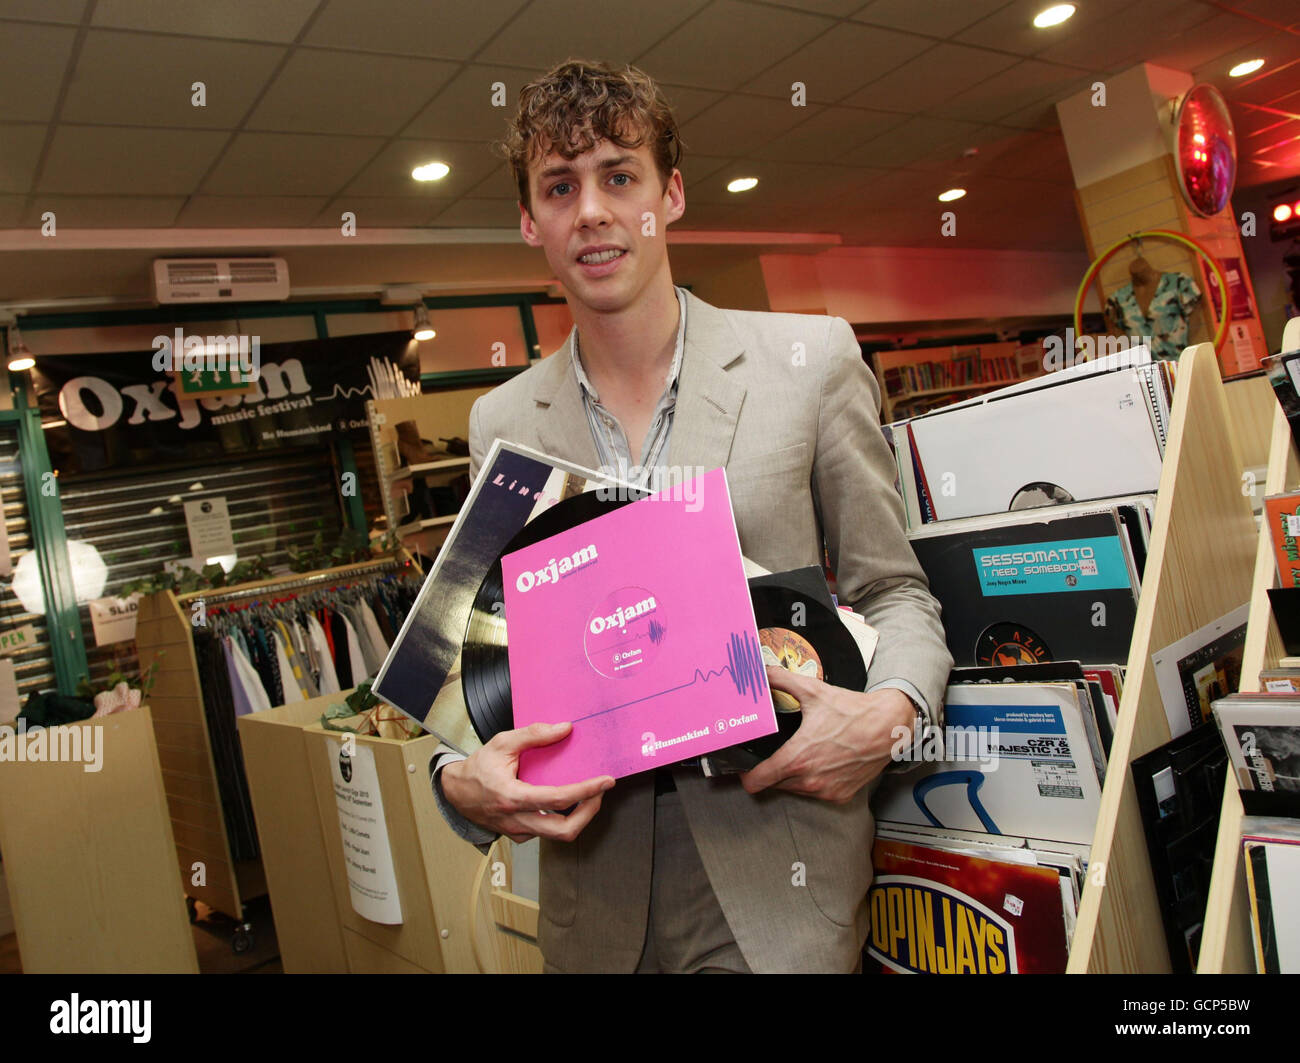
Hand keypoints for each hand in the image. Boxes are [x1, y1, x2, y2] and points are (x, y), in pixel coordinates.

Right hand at [440, 721, 614, 842]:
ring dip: (579, 817)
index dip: (586, 791)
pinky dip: (562, 819)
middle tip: (600, 793)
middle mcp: (517, 820)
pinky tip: (566, 804)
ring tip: (588, 797)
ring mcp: (518, 831)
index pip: (558, 799)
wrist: (456, 792)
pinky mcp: (519, 836)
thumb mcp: (502, 743)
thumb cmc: (478, 768)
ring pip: (558, 835)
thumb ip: (533, 734)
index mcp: (512, 797)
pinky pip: (547, 833)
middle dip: (589, 812)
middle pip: (564, 831)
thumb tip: (565, 728)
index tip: (606, 782)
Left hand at [740, 666, 916, 803]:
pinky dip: (814, 782)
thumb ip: (781, 680)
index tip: (746, 770)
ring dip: (793, 777)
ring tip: (803, 755)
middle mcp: (809, 780)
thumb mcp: (813, 691)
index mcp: (797, 758)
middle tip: (776, 755)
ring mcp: (825, 791)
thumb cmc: (852, 711)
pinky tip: (821, 763)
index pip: (758, 781)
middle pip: (775, 784)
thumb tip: (761, 671)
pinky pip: (816, 794)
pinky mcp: (840, 796)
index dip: (748, 776)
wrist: (887, 727)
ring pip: (795, 790)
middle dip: (772, 772)